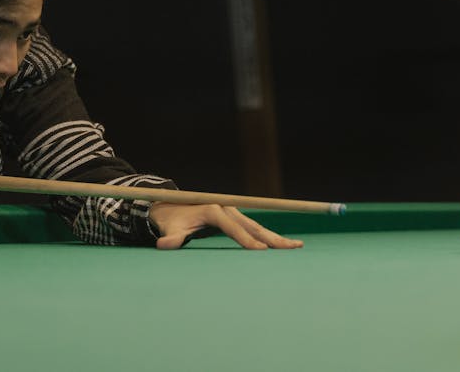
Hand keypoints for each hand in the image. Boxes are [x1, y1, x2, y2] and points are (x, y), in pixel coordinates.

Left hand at [149, 202, 303, 249]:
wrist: (170, 207)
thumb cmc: (171, 220)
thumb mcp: (169, 229)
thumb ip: (170, 238)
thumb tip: (163, 245)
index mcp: (213, 210)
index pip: (234, 228)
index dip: (247, 240)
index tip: (260, 252)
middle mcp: (227, 208)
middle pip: (253, 225)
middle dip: (272, 238)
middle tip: (292, 247)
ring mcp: (232, 212)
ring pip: (257, 226)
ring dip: (275, 237)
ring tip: (296, 246)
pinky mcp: (234, 217)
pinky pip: (254, 227)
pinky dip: (268, 236)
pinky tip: (282, 244)